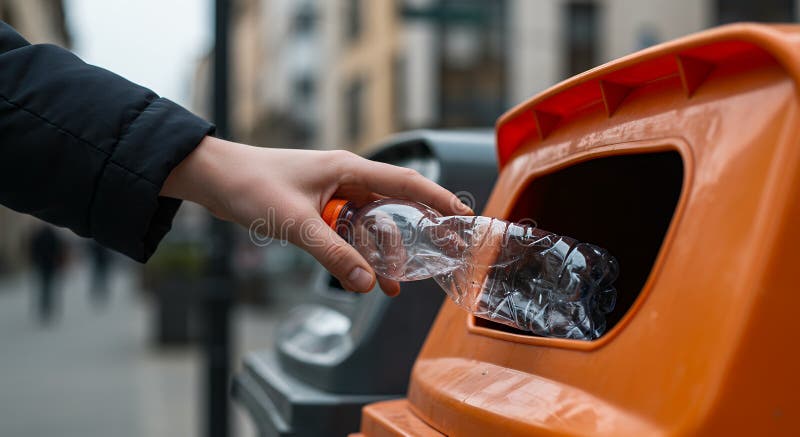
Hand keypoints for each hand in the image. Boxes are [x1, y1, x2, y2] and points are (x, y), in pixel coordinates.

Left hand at [161, 136, 472, 294]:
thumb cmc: (251, 186)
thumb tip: (368, 283)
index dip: (437, 199)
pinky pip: (348, 231)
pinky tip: (364, 275)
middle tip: (443, 254)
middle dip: (417, 232)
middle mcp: (346, 178)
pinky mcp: (318, 208)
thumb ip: (333, 255)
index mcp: (348, 169)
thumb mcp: (296, 224)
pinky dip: (357, 252)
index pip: (405, 183)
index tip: (462, 216)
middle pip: (393, 206)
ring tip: (396, 284)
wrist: (214, 177)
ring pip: (370, 224)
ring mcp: (333, 194)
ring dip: (382, 252)